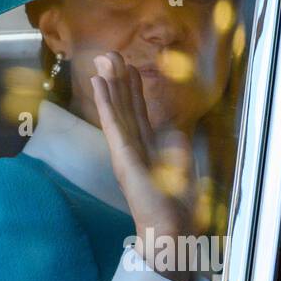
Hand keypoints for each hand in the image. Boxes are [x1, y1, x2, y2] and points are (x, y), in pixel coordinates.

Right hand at [91, 52, 195, 280]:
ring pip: (116, 108)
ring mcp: (126, 149)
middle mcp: (134, 145)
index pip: (138, 110)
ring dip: (108, 83)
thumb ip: (176, 146)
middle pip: (124, 104)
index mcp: (147, 147)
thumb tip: (177, 132)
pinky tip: (98, 83)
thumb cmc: (177, 204)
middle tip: (108, 53)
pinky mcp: (123, 155)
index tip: (128, 65)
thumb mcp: (181, 166)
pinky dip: (105, 102)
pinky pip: (112, 123)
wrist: (171, 227)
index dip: (132, 86)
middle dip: (117, 78)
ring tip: (101, 60)